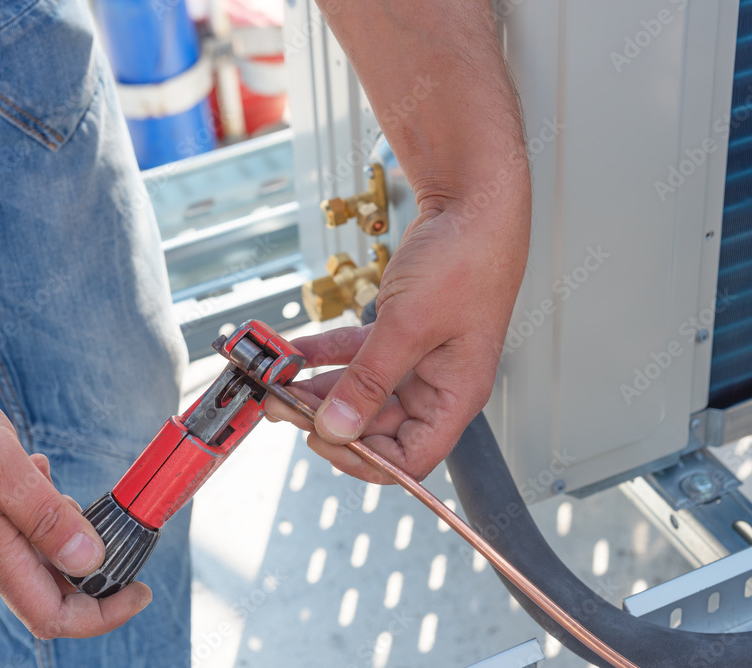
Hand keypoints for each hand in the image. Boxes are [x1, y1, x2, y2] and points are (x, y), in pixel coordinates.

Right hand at [0, 384, 150, 637]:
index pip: (53, 615)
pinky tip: (34, 467)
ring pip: (47, 553)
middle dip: (98, 565)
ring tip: (57, 482)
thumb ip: (43, 516)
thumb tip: (89, 561)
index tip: (141, 591)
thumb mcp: (1, 466)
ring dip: (72, 526)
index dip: (103, 614)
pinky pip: (29, 523)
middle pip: (57, 589)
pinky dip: (47, 501)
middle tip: (121, 523)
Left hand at [268, 202, 527, 483]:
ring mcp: (418, 358)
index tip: (321, 439)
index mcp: (455, 395)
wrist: (472, 203)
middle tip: (284, 406)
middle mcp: (437, 383)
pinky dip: (325, 354)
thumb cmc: (467, 259)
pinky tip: (295, 352)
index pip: (410, 457)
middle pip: (379, 425)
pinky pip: (356, 355)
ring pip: (362, 390)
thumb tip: (337, 427)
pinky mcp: (401, 332)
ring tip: (279, 383)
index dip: (365, 458)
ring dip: (320, 389)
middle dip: (329, 419)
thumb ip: (370, 381)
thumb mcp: (410, 326)